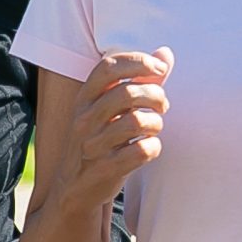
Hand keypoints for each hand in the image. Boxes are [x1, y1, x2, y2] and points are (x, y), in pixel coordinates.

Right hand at [62, 47, 171, 195]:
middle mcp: (84, 119)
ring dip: (156, 123)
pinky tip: (149, 148)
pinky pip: (141, 151)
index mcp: (84, 98)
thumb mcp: (112, 108)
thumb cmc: (102, 139)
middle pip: (128, 93)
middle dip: (156, 95)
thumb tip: (165, 53)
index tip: (160, 68)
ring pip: (137, 122)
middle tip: (162, 105)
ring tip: (154, 128)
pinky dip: (153, 147)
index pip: (108, 67)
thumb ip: (140, 80)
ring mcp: (93, 145)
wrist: (76, 188)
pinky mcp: (105, 169)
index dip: (137, 61)